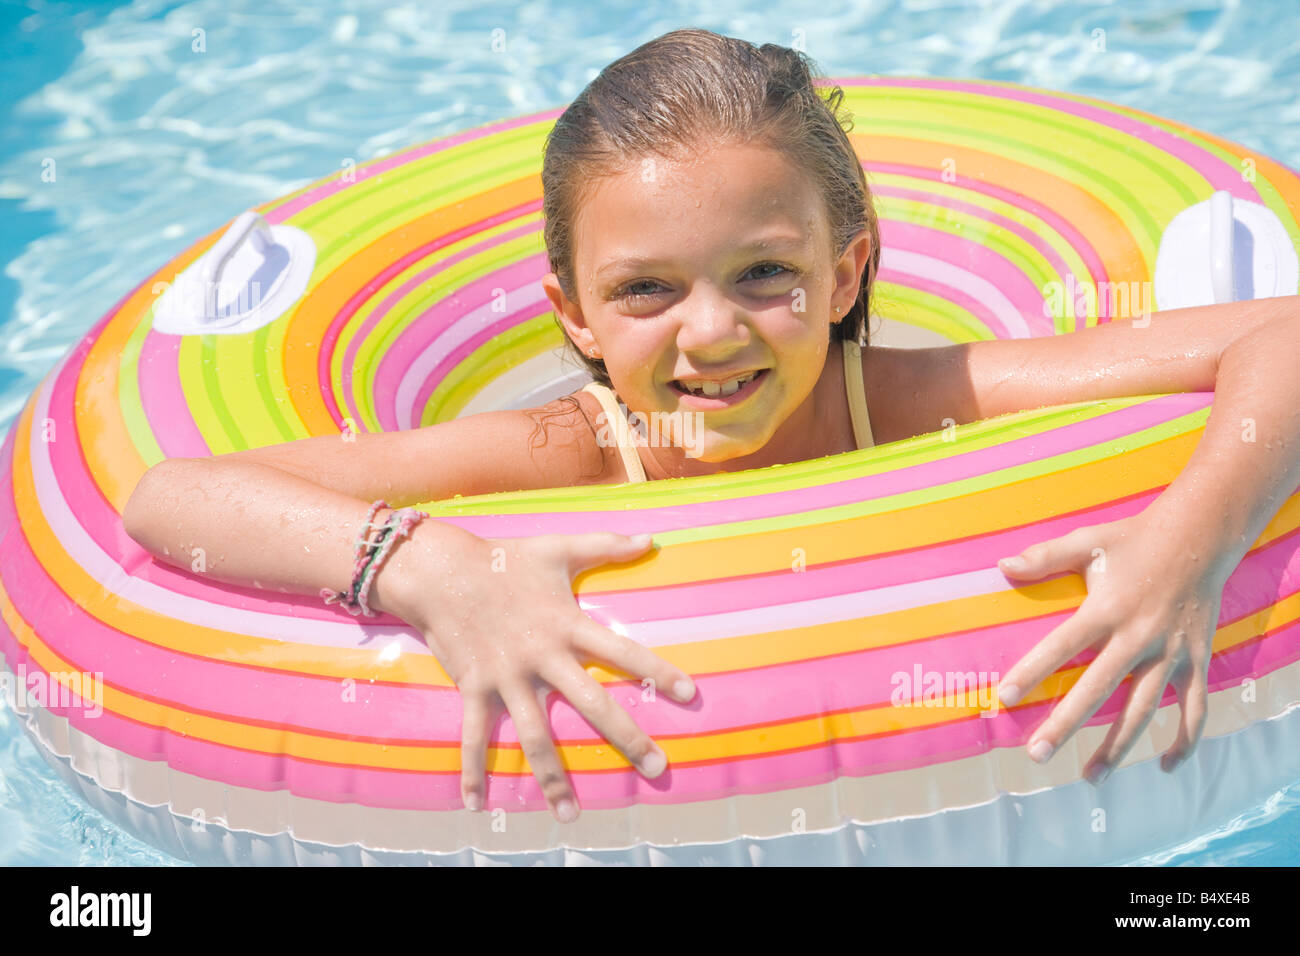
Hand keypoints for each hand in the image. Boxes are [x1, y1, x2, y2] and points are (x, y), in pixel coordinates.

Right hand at [404, 529, 694, 821]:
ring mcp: (507, 677)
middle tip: (657, 767)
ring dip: (552, 778)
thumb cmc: (506, 559)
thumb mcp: (559, 547)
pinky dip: (472, 771)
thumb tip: (651, 538)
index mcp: (568, 625)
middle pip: (592, 704)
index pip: (624, 652)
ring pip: (535, 736)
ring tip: (571, 815)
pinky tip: (477, 805)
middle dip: (628, 738)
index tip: (691, 696)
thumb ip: (607, 544)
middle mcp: (542, 656)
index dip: (659, 672)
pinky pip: (473, 736)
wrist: (442, 571)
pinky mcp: (474, 688)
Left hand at [994, 510, 1224, 784]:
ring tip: (1090, 776)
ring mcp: (1171, 652)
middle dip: (1066, 724)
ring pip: (1144, 709)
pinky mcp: (1197, 661)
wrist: (1200, 536)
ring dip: (1118, 746)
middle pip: (1098, 689)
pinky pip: (1195, 709)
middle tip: (1037, 755)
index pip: (1061, 645)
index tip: (1004, 698)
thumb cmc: (1133, 540)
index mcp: (1107, 608)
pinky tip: (1163, 766)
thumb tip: (1001, 565)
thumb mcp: (1087, 542)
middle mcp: (1138, 636)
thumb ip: (1044, 557)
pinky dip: (1185, 740)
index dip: (1032, 671)